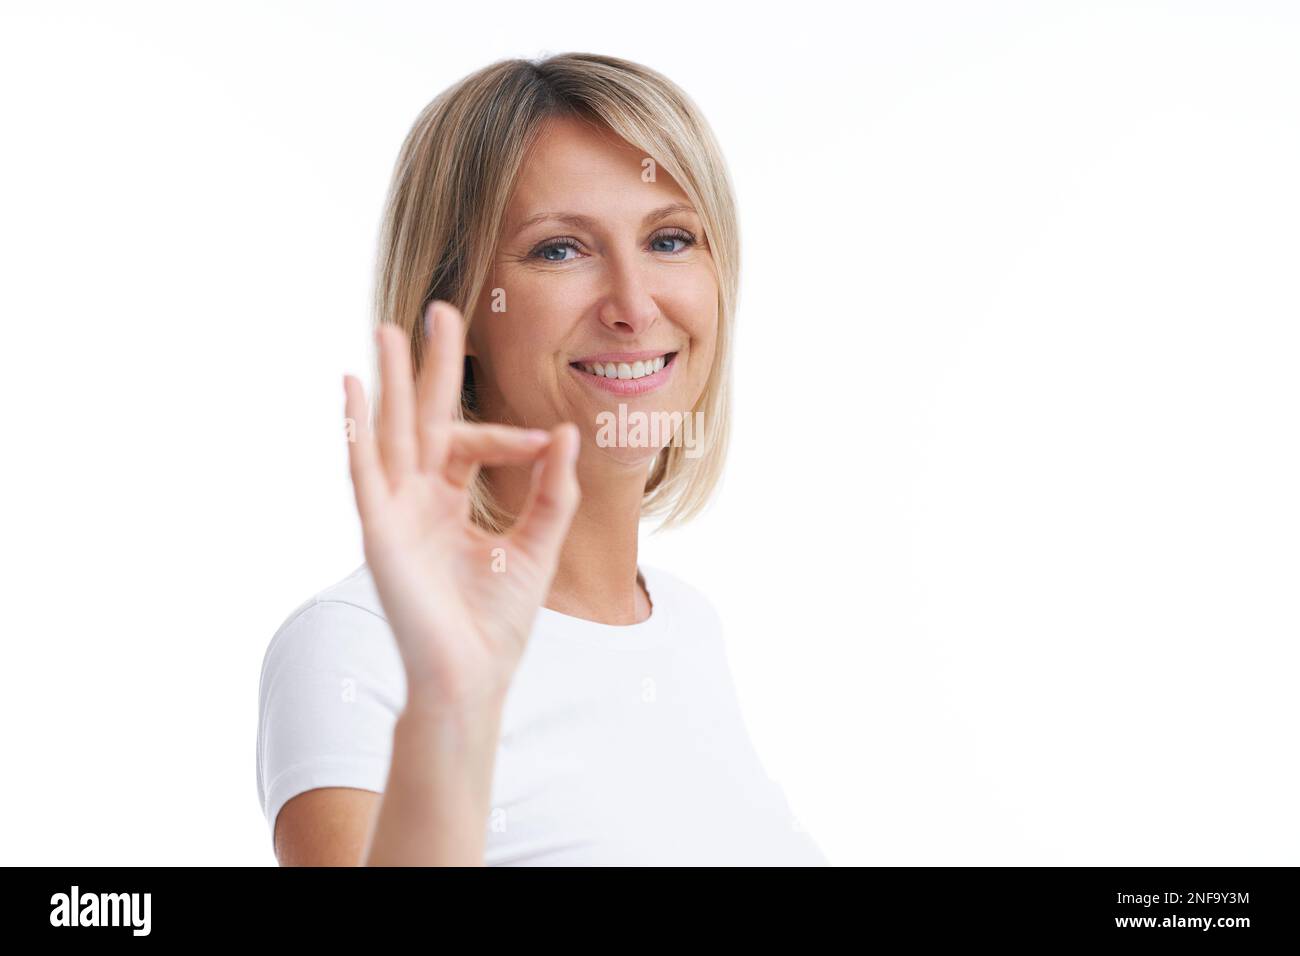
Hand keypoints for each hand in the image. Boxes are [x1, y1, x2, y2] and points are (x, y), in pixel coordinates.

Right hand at [342, 300, 580, 714]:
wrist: (473, 673)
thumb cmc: (499, 618)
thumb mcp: (537, 542)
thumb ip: (553, 490)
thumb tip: (566, 433)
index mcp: (450, 501)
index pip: (473, 444)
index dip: (509, 435)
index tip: (547, 441)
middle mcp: (418, 498)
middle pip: (423, 418)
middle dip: (430, 367)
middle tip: (437, 311)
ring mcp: (395, 511)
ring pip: (393, 432)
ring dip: (390, 381)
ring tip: (387, 329)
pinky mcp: (380, 530)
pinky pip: (365, 471)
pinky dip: (358, 429)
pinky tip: (354, 387)